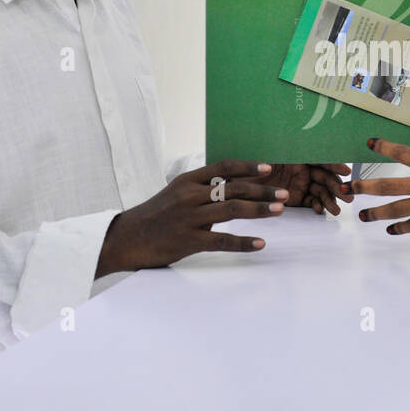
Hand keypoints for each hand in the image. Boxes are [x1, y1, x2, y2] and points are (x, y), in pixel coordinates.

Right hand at [97, 160, 287, 274]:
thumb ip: (202, 190)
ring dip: (259, 210)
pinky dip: (243, 242)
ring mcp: (189, 218)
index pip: (223, 167)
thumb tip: (234, 184)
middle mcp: (189, 196)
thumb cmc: (154, 216)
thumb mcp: (175, 194)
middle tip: (284, 193)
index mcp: (187, 181)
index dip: (248, 167)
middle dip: (262, 190)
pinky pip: (221, 241)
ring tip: (279, 210)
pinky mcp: (187, 241)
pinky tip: (260, 243)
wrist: (125, 239)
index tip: (270, 168)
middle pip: (233, 188)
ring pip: (231, 210)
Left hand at [239, 163, 351, 214]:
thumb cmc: (247, 167)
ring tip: (336, 211)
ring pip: (320, 191)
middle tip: (347, 196)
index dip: (334, 164)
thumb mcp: (263, 157)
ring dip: (330, 199)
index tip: (345, 170)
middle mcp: (302, 169)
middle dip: (336, 186)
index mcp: (298, 155)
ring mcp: (300, 184)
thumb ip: (282, 154)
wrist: (235, 187)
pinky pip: (310, 202)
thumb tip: (301, 149)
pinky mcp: (296, 198)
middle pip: (325, 176)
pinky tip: (320, 211)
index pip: (320, 158)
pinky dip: (317, 206)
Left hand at [344, 137, 409, 238]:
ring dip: (375, 213)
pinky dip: (400, 229)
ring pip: (394, 209)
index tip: (369, 143)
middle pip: (386, 186)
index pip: (401, 152)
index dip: (383, 146)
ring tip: (362, 216)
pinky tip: (389, 230)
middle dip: (364, 187)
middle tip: (348, 189)